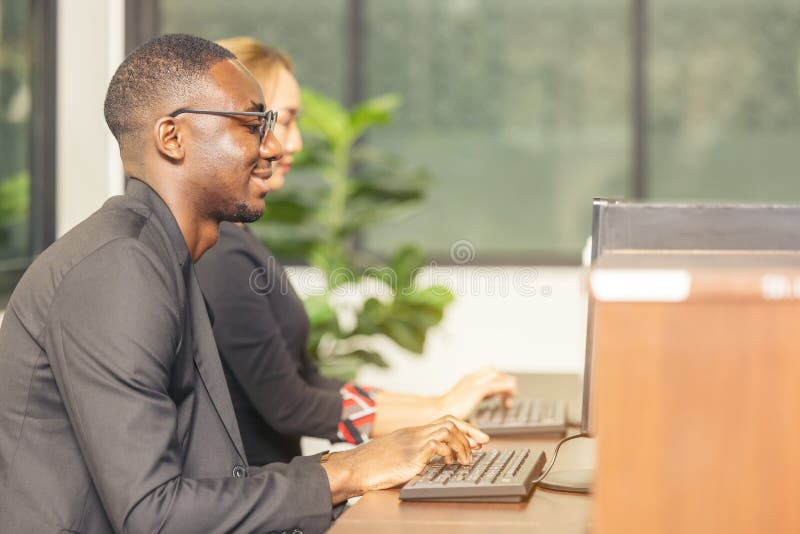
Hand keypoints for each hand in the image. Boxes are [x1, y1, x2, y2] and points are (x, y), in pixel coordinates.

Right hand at [321, 415, 489, 501]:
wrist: (355, 467)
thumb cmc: (372, 466)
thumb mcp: (398, 456)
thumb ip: (415, 454)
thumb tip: (431, 462)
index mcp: (413, 433)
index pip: (444, 421)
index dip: (464, 427)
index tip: (477, 437)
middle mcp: (415, 433)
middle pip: (450, 421)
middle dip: (470, 431)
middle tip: (483, 442)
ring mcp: (413, 442)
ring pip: (447, 430)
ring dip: (462, 444)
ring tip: (467, 459)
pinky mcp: (412, 454)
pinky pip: (437, 445)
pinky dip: (449, 452)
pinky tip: (451, 462)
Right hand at [439, 368, 516, 417]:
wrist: (437, 413)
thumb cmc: (448, 411)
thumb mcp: (464, 402)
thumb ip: (476, 399)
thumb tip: (486, 401)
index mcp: (468, 380)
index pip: (489, 373)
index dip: (498, 382)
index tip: (501, 397)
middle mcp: (472, 378)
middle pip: (496, 373)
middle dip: (505, 384)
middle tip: (507, 400)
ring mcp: (475, 382)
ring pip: (500, 377)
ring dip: (508, 388)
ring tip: (509, 402)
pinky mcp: (478, 390)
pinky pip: (498, 385)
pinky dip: (506, 390)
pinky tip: (509, 400)